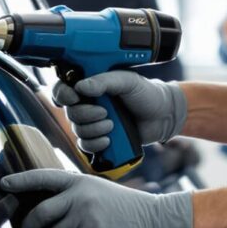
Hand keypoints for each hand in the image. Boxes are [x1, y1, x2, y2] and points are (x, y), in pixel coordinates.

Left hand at [1, 169, 196, 227]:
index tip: (3, 185)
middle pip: (40, 220)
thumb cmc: (129, 211)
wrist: (160, 222)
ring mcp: (88, 221)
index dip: (21, 181)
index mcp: (79, 184)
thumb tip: (47, 226)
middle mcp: (80, 200)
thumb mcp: (100, 193)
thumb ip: (74, 201)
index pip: (43, 179)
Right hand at [53, 71, 186, 154]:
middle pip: (70, 113)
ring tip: (112, 125)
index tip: (75, 97)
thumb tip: (81, 87)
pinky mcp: (100, 139)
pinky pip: (85, 146)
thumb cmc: (146, 93)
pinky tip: (108, 140)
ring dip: (94, 130)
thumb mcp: (127, 81)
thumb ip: (105, 81)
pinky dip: (95, 144)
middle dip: (86, 115)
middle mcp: (88, 104)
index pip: (63, 90)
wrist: (163, 115)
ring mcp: (93, 123)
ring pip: (77, 131)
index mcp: (91, 86)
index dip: (63, 95)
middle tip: (105, 112)